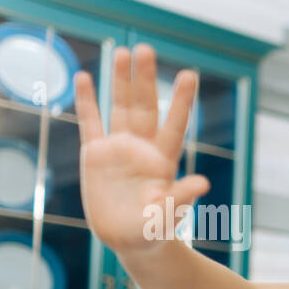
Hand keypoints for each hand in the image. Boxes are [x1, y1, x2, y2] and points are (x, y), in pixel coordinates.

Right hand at [75, 44, 209, 254]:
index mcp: (163, 160)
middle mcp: (142, 148)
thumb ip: (182, 197)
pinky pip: (90, 123)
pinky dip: (86, 101)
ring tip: (122, 51)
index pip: (175, 124)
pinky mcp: (96, 155)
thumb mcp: (169, 215)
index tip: (190, 75)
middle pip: (145, 107)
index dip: (181, 100)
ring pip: (119, 107)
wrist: (131, 240)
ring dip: (120, 81)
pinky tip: (84, 77)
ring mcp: (119, 149)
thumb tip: (204, 183)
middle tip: (146, 48)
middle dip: (145, 79)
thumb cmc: (155, 230)